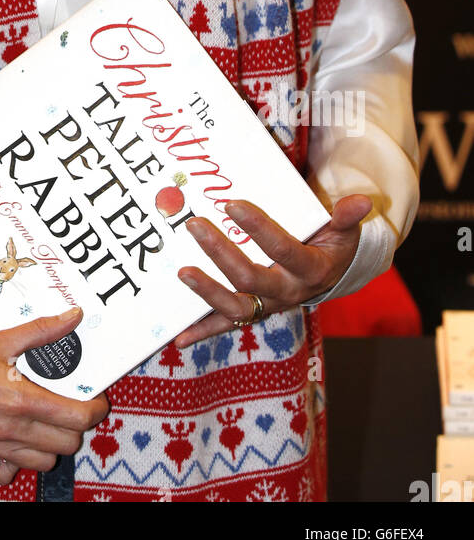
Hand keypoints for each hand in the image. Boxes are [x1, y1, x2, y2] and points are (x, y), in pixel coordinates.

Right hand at [0, 306, 108, 485]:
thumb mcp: (2, 338)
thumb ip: (42, 331)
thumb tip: (74, 317)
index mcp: (21, 400)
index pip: (76, 418)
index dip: (95, 409)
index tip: (96, 400)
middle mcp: (10, 429)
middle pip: (66, 443)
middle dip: (75, 424)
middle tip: (68, 405)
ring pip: (43, 462)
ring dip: (51, 444)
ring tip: (44, 422)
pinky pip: (8, 474)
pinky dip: (17, 462)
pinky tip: (15, 440)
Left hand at [172, 194, 371, 346]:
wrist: (329, 275)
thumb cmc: (331, 245)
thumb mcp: (343, 231)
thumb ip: (347, 217)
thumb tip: (363, 201)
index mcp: (310, 271)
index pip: (283, 250)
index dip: (258, 229)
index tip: (233, 204)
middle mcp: (287, 293)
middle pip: (251, 280)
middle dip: (221, 254)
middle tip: (195, 225)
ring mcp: (268, 306)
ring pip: (236, 308)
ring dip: (207, 293)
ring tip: (183, 273)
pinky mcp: (253, 313)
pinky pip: (226, 325)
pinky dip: (202, 331)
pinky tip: (177, 338)